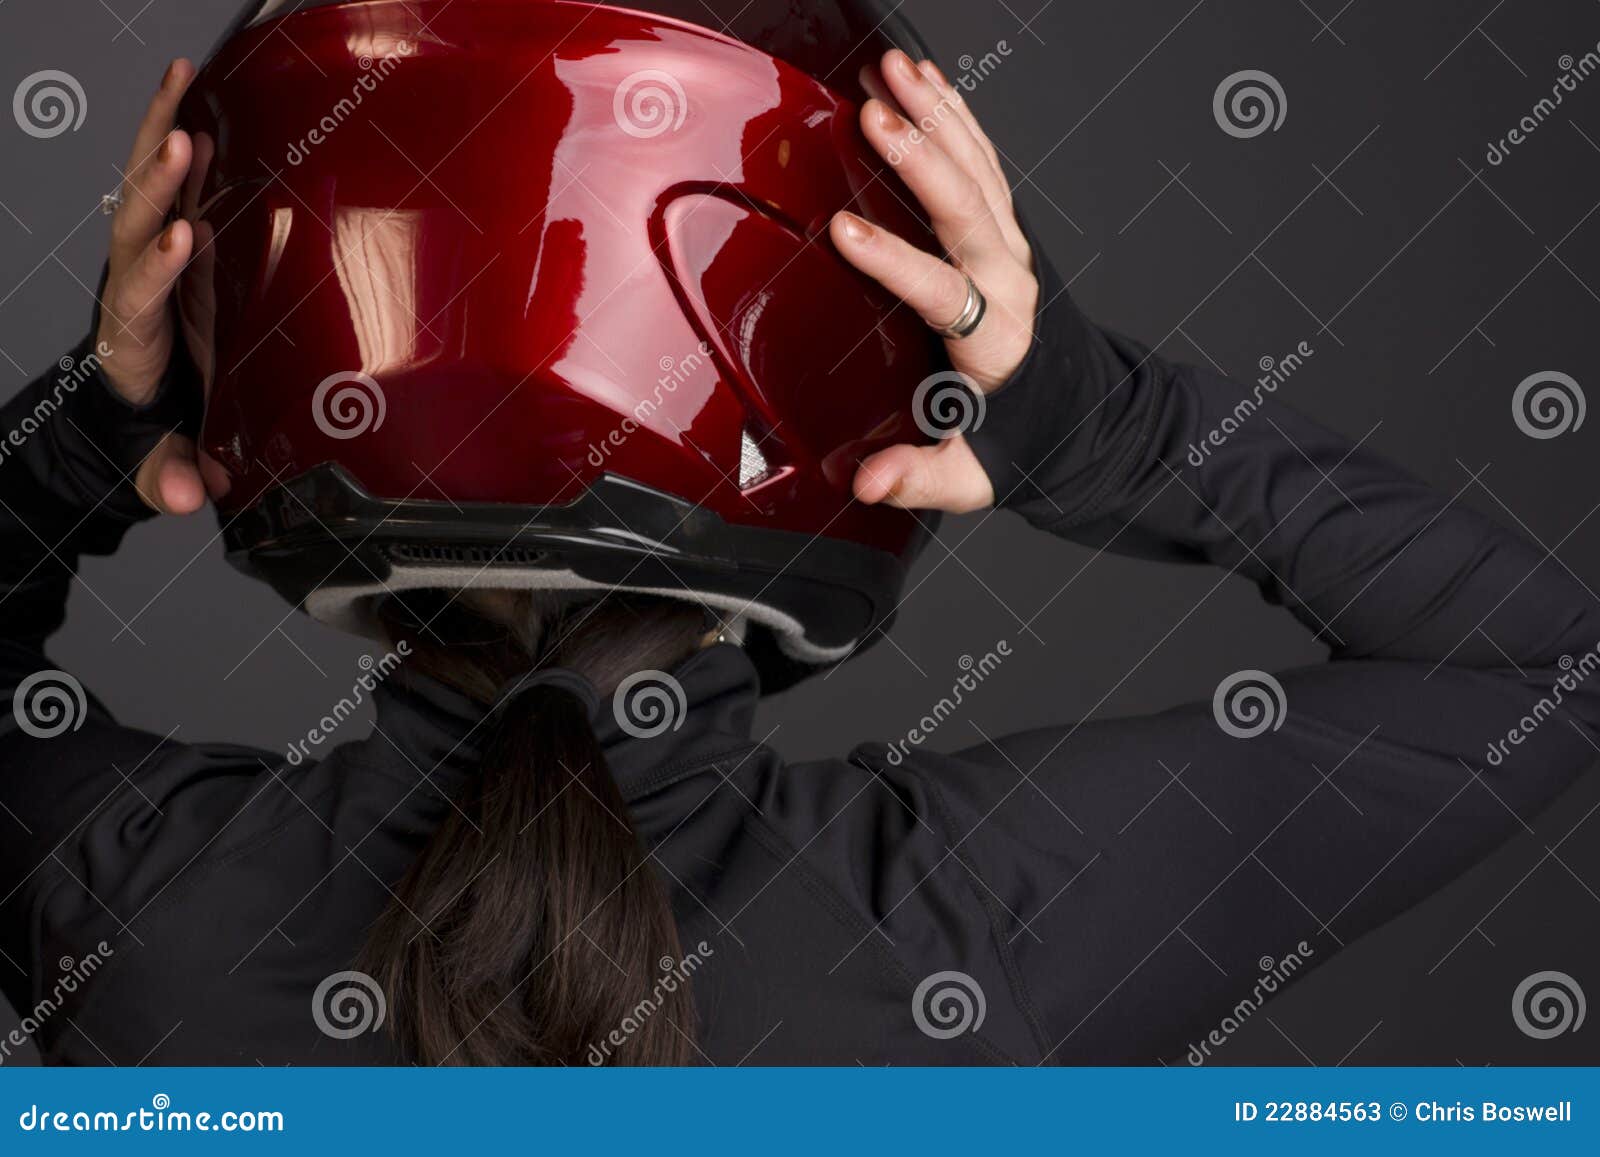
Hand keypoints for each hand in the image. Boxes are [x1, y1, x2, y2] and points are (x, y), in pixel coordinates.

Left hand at [94, 59, 208, 514]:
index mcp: (133, 340)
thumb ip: (169, 475)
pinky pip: (165, 185)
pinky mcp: (167, 246)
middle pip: (135, 226)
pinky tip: (193, 101)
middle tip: (181, 143)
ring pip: (144, 190)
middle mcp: (133, 288)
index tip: (184, 241)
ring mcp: (147, 260)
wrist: (130, 405)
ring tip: (181, 84)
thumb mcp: (156, 463)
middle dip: (156, 186)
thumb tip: (190, 494)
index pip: (141, 297)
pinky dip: (175, 139)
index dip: (160, 270)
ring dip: (160, 135)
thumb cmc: (152, 429)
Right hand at [830, 49, 1038, 513]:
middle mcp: (1009, 285)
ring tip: (892, 70)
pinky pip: (985, 163)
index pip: (944, 292)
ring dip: (935, 115)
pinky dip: (956, 116)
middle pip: (968, 210)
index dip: (894, 260)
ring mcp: (1012, 252)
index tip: (844, 231)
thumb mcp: (971, 477)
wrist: (1082, 416)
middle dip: (920, 158)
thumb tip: (868, 483)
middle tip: (872, 115)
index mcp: (996, 345)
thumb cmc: (1018, 441)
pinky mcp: (1006, 233)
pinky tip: (924, 79)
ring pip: (978, 171)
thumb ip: (918, 477)